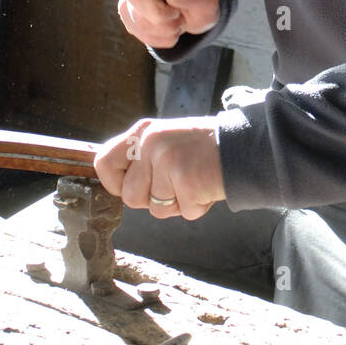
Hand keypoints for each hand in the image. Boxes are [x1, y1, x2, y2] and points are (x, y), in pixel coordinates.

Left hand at [95, 116, 225, 219]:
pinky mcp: (186, 180)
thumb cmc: (203, 149)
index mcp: (142, 132)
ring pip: (155, 209)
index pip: (103, 162)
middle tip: (175, 184)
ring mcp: (168, 161)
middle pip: (129, 196)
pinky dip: (196, 207)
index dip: (115, 183)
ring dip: (175, 204)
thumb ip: (141, 158)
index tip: (133, 186)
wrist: (241, 145)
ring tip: (192, 182)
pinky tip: (204, 187)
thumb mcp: (165, 140)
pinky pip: (182, 212)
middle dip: (152, 200)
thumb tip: (118, 185)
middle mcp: (150, 143)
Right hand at [117, 0, 219, 49]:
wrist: (196, 9)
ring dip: (165, 28)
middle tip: (178, 13)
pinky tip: (170, 27)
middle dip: (162, 16)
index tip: (175, 8)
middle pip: (134, 2)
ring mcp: (128, 0)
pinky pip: (143, 35)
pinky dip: (162, 37)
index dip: (156, 1)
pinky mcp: (128, 19)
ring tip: (177, 19)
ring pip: (139, 23)